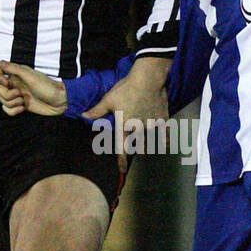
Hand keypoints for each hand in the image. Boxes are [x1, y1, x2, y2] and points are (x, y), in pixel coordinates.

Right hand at [0, 61, 66, 115]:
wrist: (59, 101)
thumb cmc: (47, 87)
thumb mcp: (30, 76)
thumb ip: (14, 68)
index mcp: (16, 74)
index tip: (6, 82)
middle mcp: (15, 83)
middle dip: (7, 94)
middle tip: (20, 93)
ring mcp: (17, 95)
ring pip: (2, 100)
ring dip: (12, 103)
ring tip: (24, 101)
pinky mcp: (20, 105)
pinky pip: (7, 110)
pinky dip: (13, 111)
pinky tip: (23, 108)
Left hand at [84, 57, 170, 172]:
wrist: (147, 79)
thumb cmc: (126, 89)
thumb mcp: (108, 100)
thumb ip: (97, 111)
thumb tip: (83, 116)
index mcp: (125, 127)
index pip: (122, 149)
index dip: (122, 161)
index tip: (122, 171)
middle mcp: (138, 130)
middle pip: (137, 145)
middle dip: (135, 149)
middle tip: (133, 149)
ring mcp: (151, 125)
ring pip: (149, 140)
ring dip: (147, 144)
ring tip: (146, 147)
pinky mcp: (162, 119)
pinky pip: (165, 132)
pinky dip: (165, 139)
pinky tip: (167, 145)